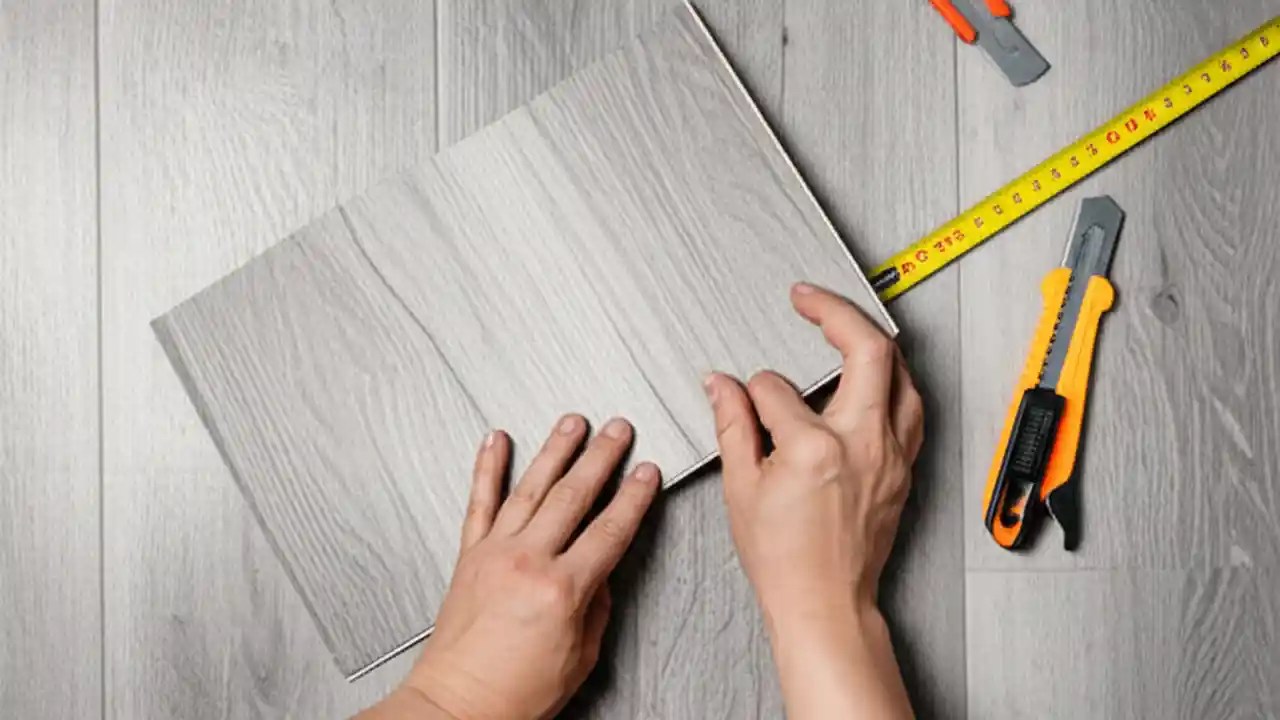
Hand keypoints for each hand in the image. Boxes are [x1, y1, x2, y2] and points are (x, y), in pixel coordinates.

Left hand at [372, 416, 659, 719]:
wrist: (457, 706)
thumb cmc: (515, 694)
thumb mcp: (580, 656)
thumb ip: (596, 606)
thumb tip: (600, 571)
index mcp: (562, 589)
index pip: (610, 530)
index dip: (633, 497)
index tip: (647, 472)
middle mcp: (527, 562)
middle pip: (574, 496)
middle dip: (601, 457)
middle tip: (619, 429)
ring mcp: (495, 553)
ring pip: (530, 487)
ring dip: (555, 450)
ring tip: (573, 422)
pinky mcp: (470, 556)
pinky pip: (480, 502)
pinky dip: (487, 467)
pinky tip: (496, 440)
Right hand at [704, 282, 922, 718]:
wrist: (825, 603)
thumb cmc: (785, 560)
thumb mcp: (741, 488)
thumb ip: (733, 425)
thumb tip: (721, 384)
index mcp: (816, 449)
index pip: (778, 389)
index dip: (753, 387)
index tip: (741, 391)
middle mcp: (865, 443)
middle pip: (868, 350)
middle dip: (835, 311)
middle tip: (808, 298)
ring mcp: (893, 454)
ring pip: (902, 373)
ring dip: (874, 342)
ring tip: (846, 327)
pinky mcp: (905, 467)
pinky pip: (911, 406)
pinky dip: (892, 380)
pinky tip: (873, 377)